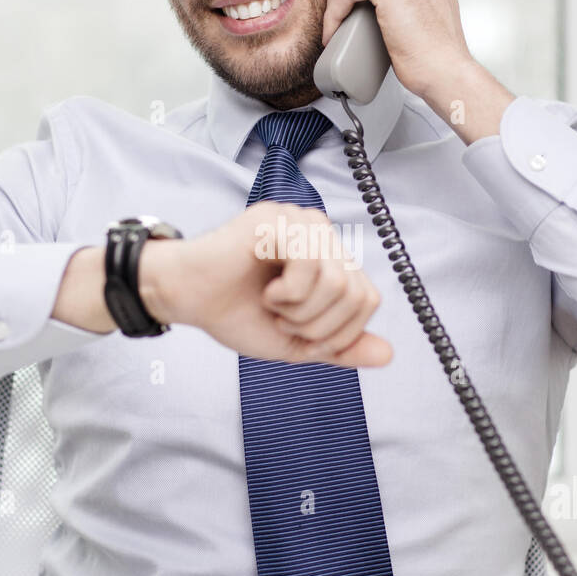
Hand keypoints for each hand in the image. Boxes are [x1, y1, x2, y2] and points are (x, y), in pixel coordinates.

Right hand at [139, 202, 391, 367]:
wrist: (188, 300)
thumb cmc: (236, 313)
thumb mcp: (298, 341)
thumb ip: (341, 347)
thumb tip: (388, 355)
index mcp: (330, 257)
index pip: (368, 300)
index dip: (337, 332)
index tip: (299, 331)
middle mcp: (322, 234)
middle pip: (356, 294)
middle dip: (317, 326)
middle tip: (282, 318)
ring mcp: (302, 222)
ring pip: (338, 281)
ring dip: (300, 310)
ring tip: (272, 303)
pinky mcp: (280, 220)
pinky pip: (311, 265)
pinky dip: (287, 293)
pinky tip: (265, 289)